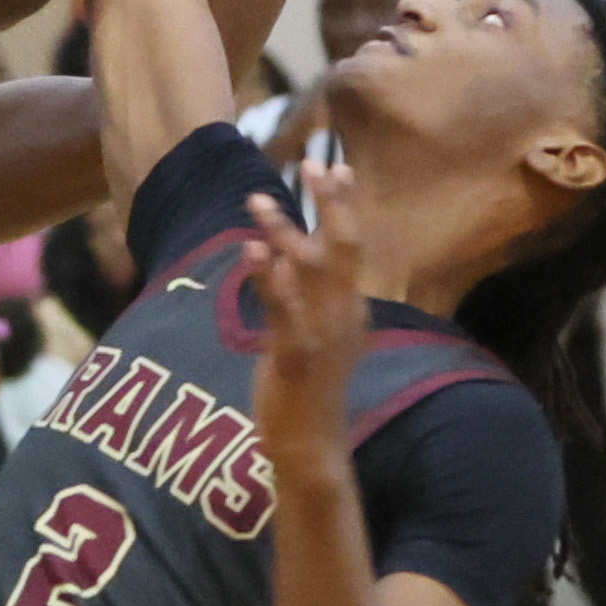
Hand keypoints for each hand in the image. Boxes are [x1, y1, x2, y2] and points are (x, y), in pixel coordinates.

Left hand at [246, 171, 366, 474]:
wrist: (311, 444)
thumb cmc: (308, 388)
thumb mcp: (316, 333)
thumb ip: (307, 294)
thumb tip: (286, 251)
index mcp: (352, 308)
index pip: (353, 245)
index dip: (345, 204)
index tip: (335, 166)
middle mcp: (345, 314)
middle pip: (345, 246)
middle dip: (331, 203)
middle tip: (313, 161)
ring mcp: (324, 333)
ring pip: (310, 270)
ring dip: (284, 230)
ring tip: (257, 200)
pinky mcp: (296, 353)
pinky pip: (284, 307)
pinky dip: (269, 277)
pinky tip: (251, 250)